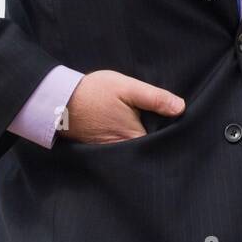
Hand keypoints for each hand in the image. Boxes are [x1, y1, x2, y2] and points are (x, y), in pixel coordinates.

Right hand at [55, 70, 184, 143]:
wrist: (61, 100)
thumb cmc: (95, 92)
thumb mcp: (127, 88)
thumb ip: (154, 98)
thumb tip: (180, 108)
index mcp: (135, 139)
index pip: (163, 144)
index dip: (172, 136)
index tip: (181, 127)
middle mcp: (124, 152)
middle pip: (151, 150)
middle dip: (160, 139)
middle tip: (166, 124)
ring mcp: (113, 153)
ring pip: (138, 151)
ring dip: (145, 141)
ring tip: (149, 125)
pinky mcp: (104, 151)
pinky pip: (124, 149)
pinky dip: (130, 142)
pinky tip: (131, 127)